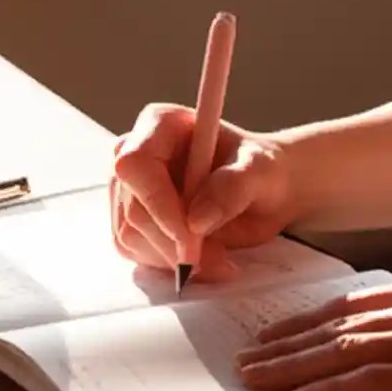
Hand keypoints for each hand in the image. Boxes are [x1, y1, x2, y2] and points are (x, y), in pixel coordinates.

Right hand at [110, 103, 296, 280]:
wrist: (263, 194)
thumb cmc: (261, 172)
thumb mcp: (259, 172)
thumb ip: (232, 187)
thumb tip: (196, 221)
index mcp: (160, 125)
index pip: (135, 166)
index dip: (159, 205)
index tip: (192, 240)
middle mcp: (134, 152)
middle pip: (133, 208)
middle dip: (173, 242)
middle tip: (217, 259)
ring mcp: (128, 189)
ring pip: (130, 235)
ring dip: (173, 258)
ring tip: (218, 259)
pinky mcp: (130, 220)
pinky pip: (134, 251)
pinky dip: (167, 264)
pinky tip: (200, 260)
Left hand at [235, 269, 391, 390]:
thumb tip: (374, 346)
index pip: (348, 304)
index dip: (301, 322)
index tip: (267, 337)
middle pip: (335, 324)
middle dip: (283, 344)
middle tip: (243, 360)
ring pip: (343, 349)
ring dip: (292, 367)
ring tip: (255, 380)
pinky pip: (370, 379)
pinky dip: (330, 390)